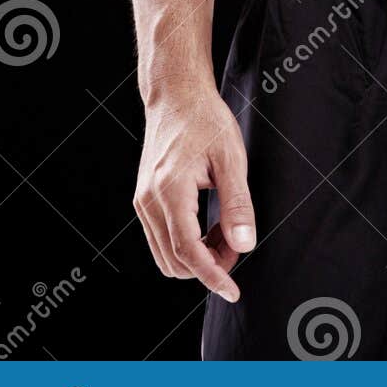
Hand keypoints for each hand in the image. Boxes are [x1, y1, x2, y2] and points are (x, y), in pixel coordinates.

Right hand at [134, 86, 255, 300]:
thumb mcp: (231, 158)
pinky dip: (184, 244)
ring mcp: (142, 201)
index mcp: (170, 192)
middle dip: (208, 266)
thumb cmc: (205, 120)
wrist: (176, 95)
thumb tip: (244, 245)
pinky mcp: (143, 199)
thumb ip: (238, 204)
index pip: (189, 253)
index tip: (233, 291)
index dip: (212, 276)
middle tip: (237, 244)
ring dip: (196, 257)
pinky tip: (208, 226)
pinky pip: (160, 238)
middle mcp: (148, 201)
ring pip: (165, 255)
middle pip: (174, 262)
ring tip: (224, 233)